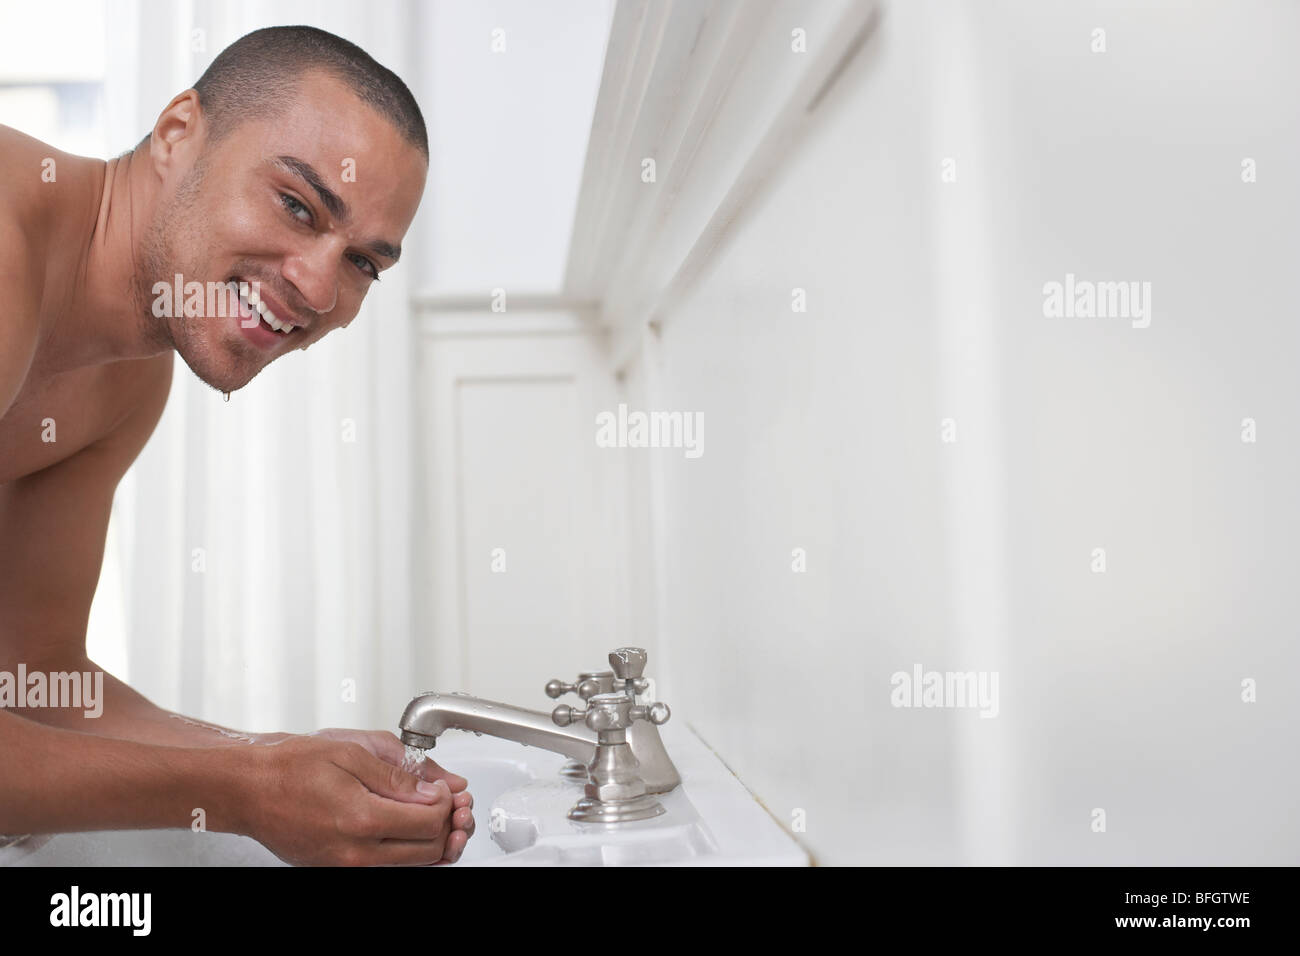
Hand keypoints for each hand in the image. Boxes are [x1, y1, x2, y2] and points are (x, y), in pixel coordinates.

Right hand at [238, 734, 465, 865]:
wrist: (248, 789)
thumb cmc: (290, 766)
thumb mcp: (352, 752)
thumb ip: (400, 774)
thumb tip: (439, 786)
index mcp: (361, 818)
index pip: (430, 822)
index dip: (447, 801)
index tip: (443, 785)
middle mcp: (356, 852)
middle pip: (428, 850)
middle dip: (446, 823)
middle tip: (446, 798)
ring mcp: (346, 866)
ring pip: (412, 863)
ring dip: (431, 839)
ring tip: (430, 810)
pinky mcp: (339, 868)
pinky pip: (388, 865)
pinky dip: (406, 848)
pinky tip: (406, 823)